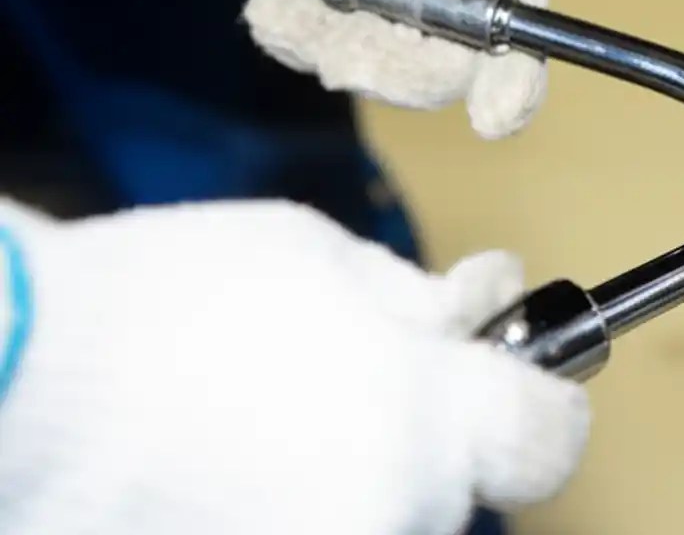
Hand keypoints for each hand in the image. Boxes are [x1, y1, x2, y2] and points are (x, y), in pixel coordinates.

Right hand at [0, 199, 587, 534]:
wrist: (20, 383)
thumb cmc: (167, 306)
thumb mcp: (318, 256)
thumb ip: (415, 299)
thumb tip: (471, 313)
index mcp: (428, 419)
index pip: (550, 438)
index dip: (542, 399)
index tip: (520, 378)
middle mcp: (395, 512)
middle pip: (465, 480)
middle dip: (433, 427)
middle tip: (363, 372)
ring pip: (393, 510)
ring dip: (366, 465)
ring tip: (278, 411)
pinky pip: (329, 528)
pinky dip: (308, 498)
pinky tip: (244, 455)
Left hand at [173, 0, 547, 138]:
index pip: (517, 21)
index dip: (516, 75)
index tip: (490, 118)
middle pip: (452, 67)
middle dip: (393, 68)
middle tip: (338, 54)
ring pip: (387, 71)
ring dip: (330, 49)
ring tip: (279, 3)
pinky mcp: (340, 11)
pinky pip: (333, 57)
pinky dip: (298, 40)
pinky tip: (271, 4)